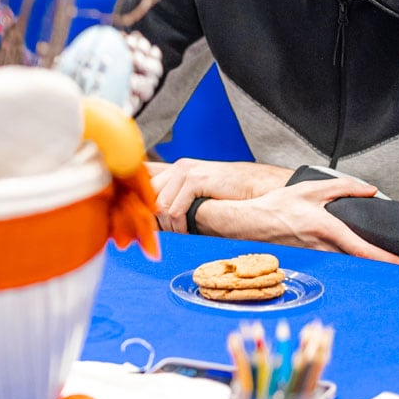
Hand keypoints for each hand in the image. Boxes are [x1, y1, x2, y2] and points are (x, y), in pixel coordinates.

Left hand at [152, 158, 291, 230]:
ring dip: (170, 225)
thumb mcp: (197, 196)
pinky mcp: (195, 179)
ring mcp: (185, 171)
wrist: (258, 188)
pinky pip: (174, 211)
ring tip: (185, 230)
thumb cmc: (229, 195)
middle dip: (153, 218)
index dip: (139, 206)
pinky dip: (181, 225)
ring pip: (159, 207)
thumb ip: (175, 200)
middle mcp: (177, 167)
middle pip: (146, 197)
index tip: (141, 225)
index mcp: (175, 169)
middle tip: (167, 231)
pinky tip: (192, 228)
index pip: (142, 184)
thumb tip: (151, 219)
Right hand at [197, 177, 398, 263]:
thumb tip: (370, 190)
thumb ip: (343, 188)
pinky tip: (354, 256)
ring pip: (348, 262)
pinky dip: (347, 260)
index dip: (387, 259)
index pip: (363, 249)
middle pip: (360, 261)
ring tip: (383, 260)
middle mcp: (323, 248)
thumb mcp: (310, 189)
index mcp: (327, 229)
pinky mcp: (309, 259)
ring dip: (365, 262)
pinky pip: (334, 261)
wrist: (248, 223)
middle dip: (382, 264)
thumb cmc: (275, 206)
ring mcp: (316, 257)